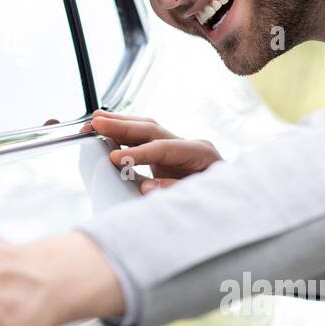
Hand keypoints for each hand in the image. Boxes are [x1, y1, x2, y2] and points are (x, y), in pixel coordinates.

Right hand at [85, 109, 221, 193]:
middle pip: (152, 129)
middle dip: (123, 126)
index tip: (115, 159)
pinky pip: (142, 138)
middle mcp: (188, 144)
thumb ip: (172, 191)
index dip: (138, 153)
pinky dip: (123, 134)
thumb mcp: (199, 198)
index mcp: (200, 153)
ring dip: (118, 124)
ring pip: (145, 128)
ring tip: (94, 121)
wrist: (230, 204)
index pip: (163, 148)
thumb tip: (146, 186)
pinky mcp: (167, 153)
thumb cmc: (217, 201)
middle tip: (97, 124)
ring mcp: (177, 146)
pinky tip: (106, 130)